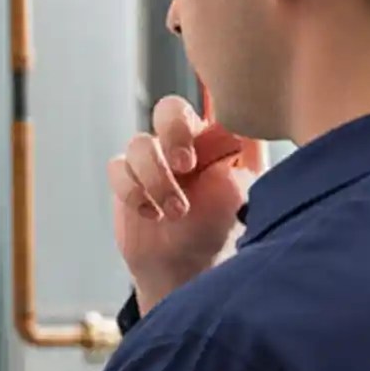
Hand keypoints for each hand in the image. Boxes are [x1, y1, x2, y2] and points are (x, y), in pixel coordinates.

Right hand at [109, 95, 263, 313]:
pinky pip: (118, 168)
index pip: (207, 103)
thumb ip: (245, 153)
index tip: (210, 149)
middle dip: (175, 133)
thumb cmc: (222, 228)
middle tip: (185, 166)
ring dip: (157, 178)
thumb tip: (250, 118)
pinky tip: (152, 214)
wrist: (187, 266)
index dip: (206, 120)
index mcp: (214, 138)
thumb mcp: (245, 190)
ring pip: (140, 143)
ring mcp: (152, 158)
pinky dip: (134, 192)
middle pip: (168, 109)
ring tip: (176, 211)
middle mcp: (181, 142)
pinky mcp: (126, 178)